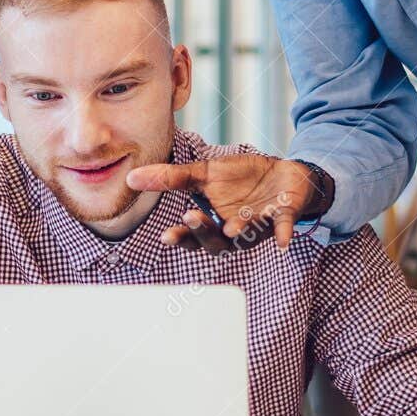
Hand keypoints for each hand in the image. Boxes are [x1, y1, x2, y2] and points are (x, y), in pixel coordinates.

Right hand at [126, 155, 332, 254]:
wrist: (282, 172)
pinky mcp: (284, 215)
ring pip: (248, 236)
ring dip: (240, 233)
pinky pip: (283, 228)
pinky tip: (283, 243)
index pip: (193, 237)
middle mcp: (235, 232)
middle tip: (191, 216)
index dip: (181, 238)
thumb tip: (132, 177)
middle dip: (204, 231)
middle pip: (217, 242)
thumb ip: (172, 178)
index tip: (166, 236)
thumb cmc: (241, 178)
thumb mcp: (204, 174)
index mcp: (214, 224)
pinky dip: (284, 234)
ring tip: (230, 229)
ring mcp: (261, 226)